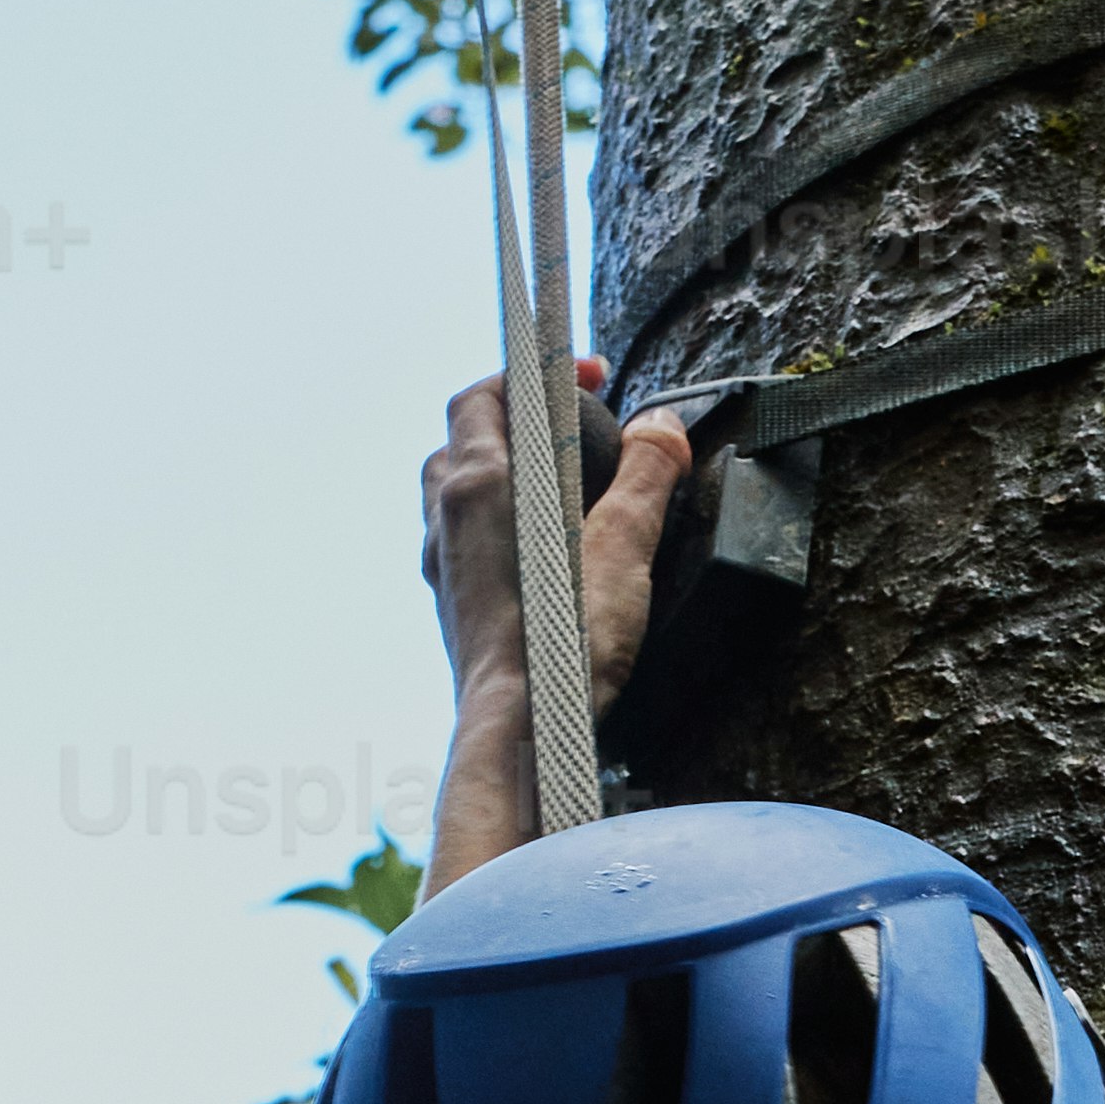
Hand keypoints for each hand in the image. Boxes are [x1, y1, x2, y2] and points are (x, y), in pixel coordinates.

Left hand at [422, 360, 698, 884]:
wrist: (518, 730)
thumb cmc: (563, 640)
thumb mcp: (624, 543)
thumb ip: (646, 474)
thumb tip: (662, 426)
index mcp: (479, 480)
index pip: (485, 392)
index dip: (534, 372)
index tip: (585, 374)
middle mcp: (445, 515)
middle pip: (462, 436)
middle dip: (512, 418)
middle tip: (570, 425)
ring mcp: (442, 562)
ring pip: (454, 489)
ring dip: (498, 470)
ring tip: (555, 484)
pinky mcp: (451, 605)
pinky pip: (464, 539)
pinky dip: (495, 523)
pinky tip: (540, 549)